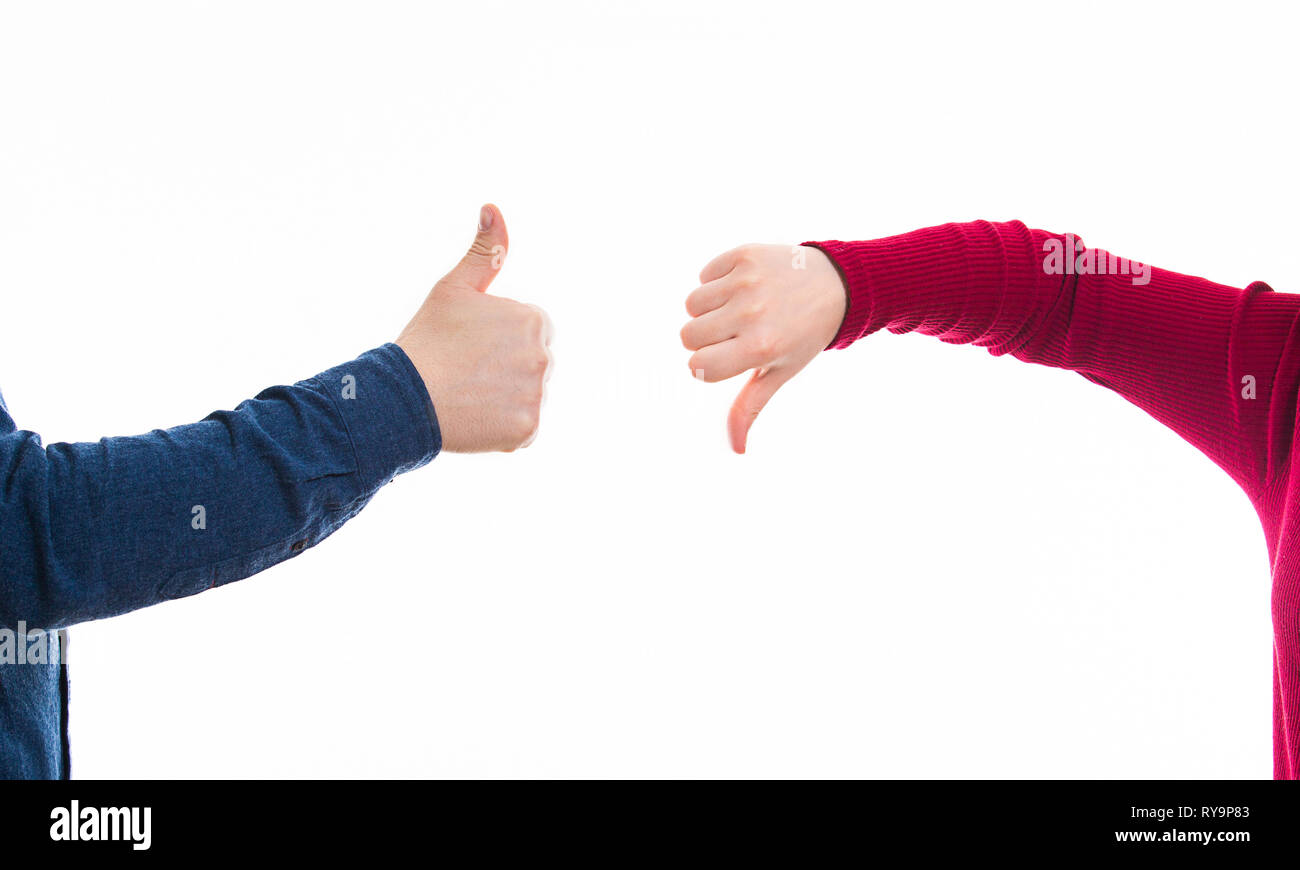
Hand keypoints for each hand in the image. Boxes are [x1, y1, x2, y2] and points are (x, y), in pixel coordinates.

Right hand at [397, 204, 551, 452]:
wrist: (405, 396)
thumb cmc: (428, 338)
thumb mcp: (454, 287)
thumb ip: (485, 251)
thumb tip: (493, 208)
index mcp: (534, 320)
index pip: (529, 333)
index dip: (496, 340)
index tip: (469, 347)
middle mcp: (544, 357)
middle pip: (531, 365)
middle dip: (505, 369)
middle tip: (465, 372)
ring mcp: (537, 395)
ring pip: (525, 396)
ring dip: (503, 398)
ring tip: (467, 394)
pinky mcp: (528, 430)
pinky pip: (522, 428)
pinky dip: (501, 427)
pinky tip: (474, 417)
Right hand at [681, 244, 845, 452]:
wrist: (836, 284)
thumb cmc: (805, 335)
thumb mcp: (780, 372)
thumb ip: (750, 407)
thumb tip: (737, 448)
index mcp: (760, 348)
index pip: (698, 366)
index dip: (707, 364)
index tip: (729, 356)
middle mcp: (752, 313)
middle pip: (688, 335)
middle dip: (706, 337)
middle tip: (736, 332)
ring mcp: (747, 281)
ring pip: (692, 304)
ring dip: (709, 308)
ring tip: (739, 308)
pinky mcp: (744, 254)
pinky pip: (704, 275)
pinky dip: (716, 281)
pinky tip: (744, 285)